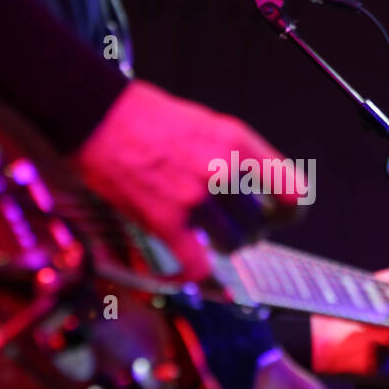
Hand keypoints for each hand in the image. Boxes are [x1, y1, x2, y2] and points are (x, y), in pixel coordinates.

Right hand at [70, 80, 303, 279]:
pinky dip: (201, 273)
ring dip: (228, 246)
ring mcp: (194, 198)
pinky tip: (199, 270)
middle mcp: (221, 170)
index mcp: (236, 141)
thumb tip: (253, 186)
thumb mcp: (206, 122)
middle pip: (259, 222)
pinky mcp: (166, 221)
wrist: (98, 115)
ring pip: (233, 243)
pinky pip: (197, 264)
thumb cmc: (147, 116)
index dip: (290, 210)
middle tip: (241, 230)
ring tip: (218, 241)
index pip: (290, 189)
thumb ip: (233, 153)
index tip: (283, 216)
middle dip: (253, 231)